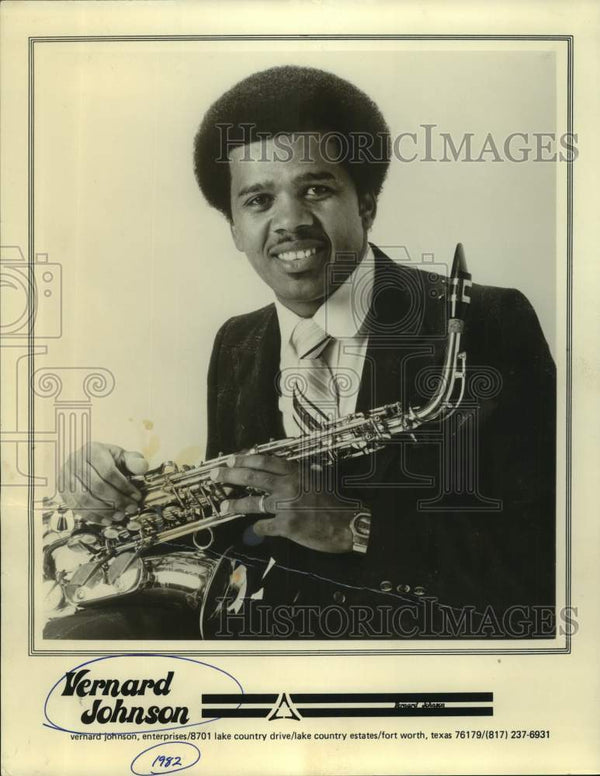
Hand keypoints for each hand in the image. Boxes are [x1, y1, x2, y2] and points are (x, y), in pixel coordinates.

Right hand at [60, 442, 148, 523]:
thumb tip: (142, 467)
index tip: (136, 496)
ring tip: (120, 516)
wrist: (87, 462)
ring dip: (104, 511)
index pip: (108, 471)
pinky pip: (76, 507)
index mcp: (92, 450)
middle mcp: (76, 461)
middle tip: (130, 509)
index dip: (124, 486)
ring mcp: (66, 476)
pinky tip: (106, 520)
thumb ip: (134, 461)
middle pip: (96, 486)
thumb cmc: (108, 460)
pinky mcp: (62, 490)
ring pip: (84, 498)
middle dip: (116, 500)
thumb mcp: (122, 456)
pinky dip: (92, 516)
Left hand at [209, 453, 354, 552]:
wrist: (348, 523)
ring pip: (253, 503)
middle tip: (215, 475)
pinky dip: (258, 528)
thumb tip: (276, 471)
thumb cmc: (334, 501)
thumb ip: (296, 475)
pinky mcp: (286, 526)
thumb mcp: (315, 479)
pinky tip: (255, 529)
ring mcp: (286, 506)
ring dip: (235, 504)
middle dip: (230, 475)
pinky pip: (264, 526)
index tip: (230, 459)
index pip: (264, 461)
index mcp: (295, 472)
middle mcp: (288, 485)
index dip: (244, 459)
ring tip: (223, 506)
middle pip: (252, 477)